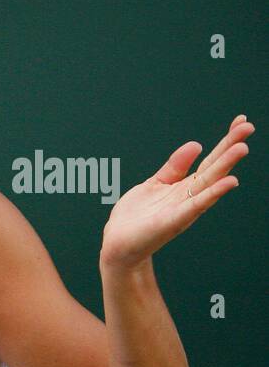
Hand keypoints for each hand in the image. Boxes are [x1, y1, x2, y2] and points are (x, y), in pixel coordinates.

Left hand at [100, 114, 253, 270]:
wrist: (118, 244)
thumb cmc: (136, 216)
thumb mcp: (155, 184)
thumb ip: (174, 167)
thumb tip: (195, 144)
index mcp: (185, 186)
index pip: (210, 160)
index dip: (224, 141)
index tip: (240, 121)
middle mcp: (189, 196)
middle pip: (214, 168)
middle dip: (230, 148)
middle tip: (248, 127)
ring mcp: (183, 208)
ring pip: (209, 184)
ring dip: (226, 166)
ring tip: (241, 148)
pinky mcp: (174, 220)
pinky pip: (197, 204)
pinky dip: (213, 193)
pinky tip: (229, 182)